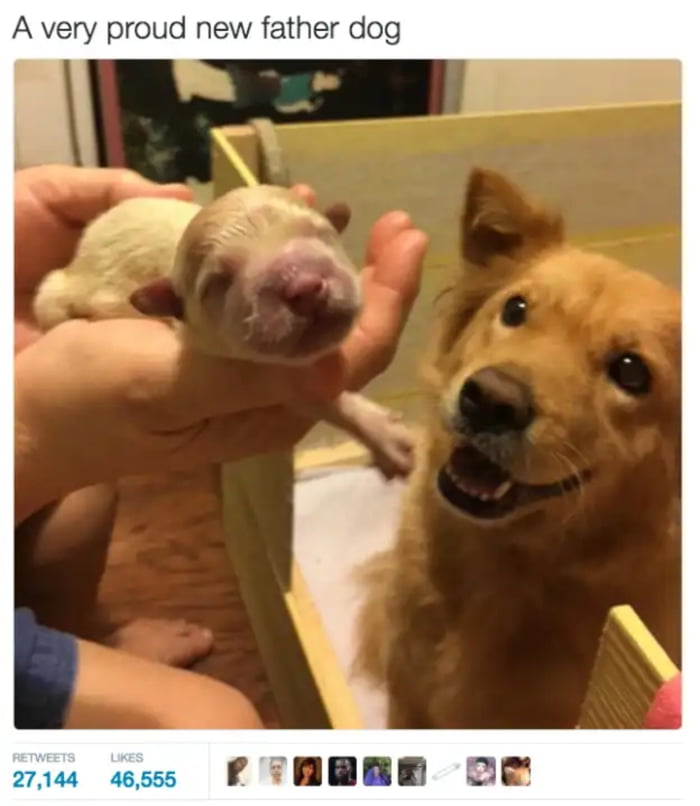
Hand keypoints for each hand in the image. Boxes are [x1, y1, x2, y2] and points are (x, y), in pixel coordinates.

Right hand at [14, 168, 427, 517]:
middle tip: (389, 222)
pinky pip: (261, 303)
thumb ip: (244, 379)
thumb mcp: (162, 388)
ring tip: (322, 206)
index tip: (406, 237)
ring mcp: (245, 370)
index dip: (389, 297)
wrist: (29, 415)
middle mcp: (271, 392)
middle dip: (370, 274)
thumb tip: (334, 369)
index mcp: (272, 410)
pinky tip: (269, 226)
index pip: (355, 354)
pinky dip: (271, 263)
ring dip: (320, 260)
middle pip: (342, 332)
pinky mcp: (215, 349)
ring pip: (304, 314)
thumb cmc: (89, 405)